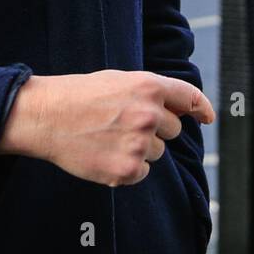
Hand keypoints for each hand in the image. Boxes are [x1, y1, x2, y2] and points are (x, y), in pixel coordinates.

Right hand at [0, 69, 214, 187]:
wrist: (45, 117)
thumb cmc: (79, 96)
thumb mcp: (119, 80)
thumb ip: (150, 93)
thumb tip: (176, 112)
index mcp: (149, 87)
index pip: (189, 98)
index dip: (201, 108)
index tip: (207, 117)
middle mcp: (150, 115)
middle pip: (173, 130)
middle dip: (155, 130)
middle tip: (122, 125)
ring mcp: (139, 144)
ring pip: (157, 153)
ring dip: (140, 149)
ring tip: (108, 138)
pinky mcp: (127, 170)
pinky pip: (142, 173)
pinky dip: (127, 169)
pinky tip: (104, 155)